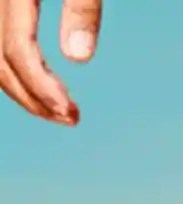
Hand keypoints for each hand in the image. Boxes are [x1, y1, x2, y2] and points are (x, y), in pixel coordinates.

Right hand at [1, 0, 101, 125]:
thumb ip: (81, 9)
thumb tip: (78, 58)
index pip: (18, 50)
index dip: (42, 86)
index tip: (72, 113)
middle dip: (32, 97)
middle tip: (71, 119)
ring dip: (25, 88)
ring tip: (63, 110)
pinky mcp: (5, 8)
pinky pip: (2, 46)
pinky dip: (19, 69)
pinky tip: (47, 84)